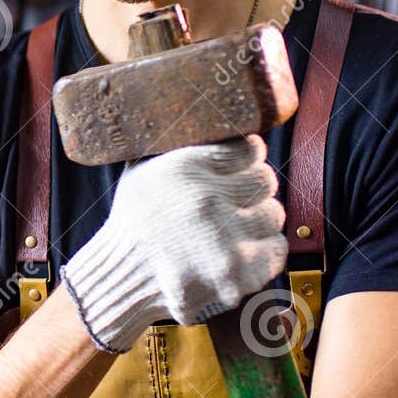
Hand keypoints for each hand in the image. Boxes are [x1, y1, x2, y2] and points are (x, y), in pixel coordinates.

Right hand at [60, 134, 286, 352]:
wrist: (121, 278)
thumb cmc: (136, 222)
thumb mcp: (143, 170)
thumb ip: (179, 146)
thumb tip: (214, 119)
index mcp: (185, 168)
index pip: (249, 148)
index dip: (246, 158)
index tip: (237, 169)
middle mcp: (206, 201)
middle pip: (265, 181)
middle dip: (250, 190)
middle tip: (231, 202)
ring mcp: (224, 240)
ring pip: (273, 215)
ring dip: (255, 221)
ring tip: (229, 229)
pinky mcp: (237, 274)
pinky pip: (276, 250)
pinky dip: (262, 250)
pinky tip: (237, 250)